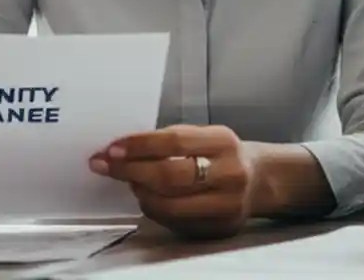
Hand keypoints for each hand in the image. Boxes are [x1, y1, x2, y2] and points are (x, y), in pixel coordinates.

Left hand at [89, 125, 255, 238]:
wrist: (259, 180)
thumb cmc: (221, 153)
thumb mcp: (204, 135)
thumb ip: (170, 141)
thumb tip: (123, 150)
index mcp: (223, 142)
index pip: (174, 141)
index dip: (139, 145)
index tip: (111, 149)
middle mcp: (229, 174)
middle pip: (170, 176)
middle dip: (130, 171)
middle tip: (104, 166)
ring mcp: (226, 205)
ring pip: (169, 204)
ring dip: (139, 192)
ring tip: (127, 180)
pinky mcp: (219, 228)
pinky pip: (175, 222)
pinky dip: (153, 208)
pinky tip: (145, 196)